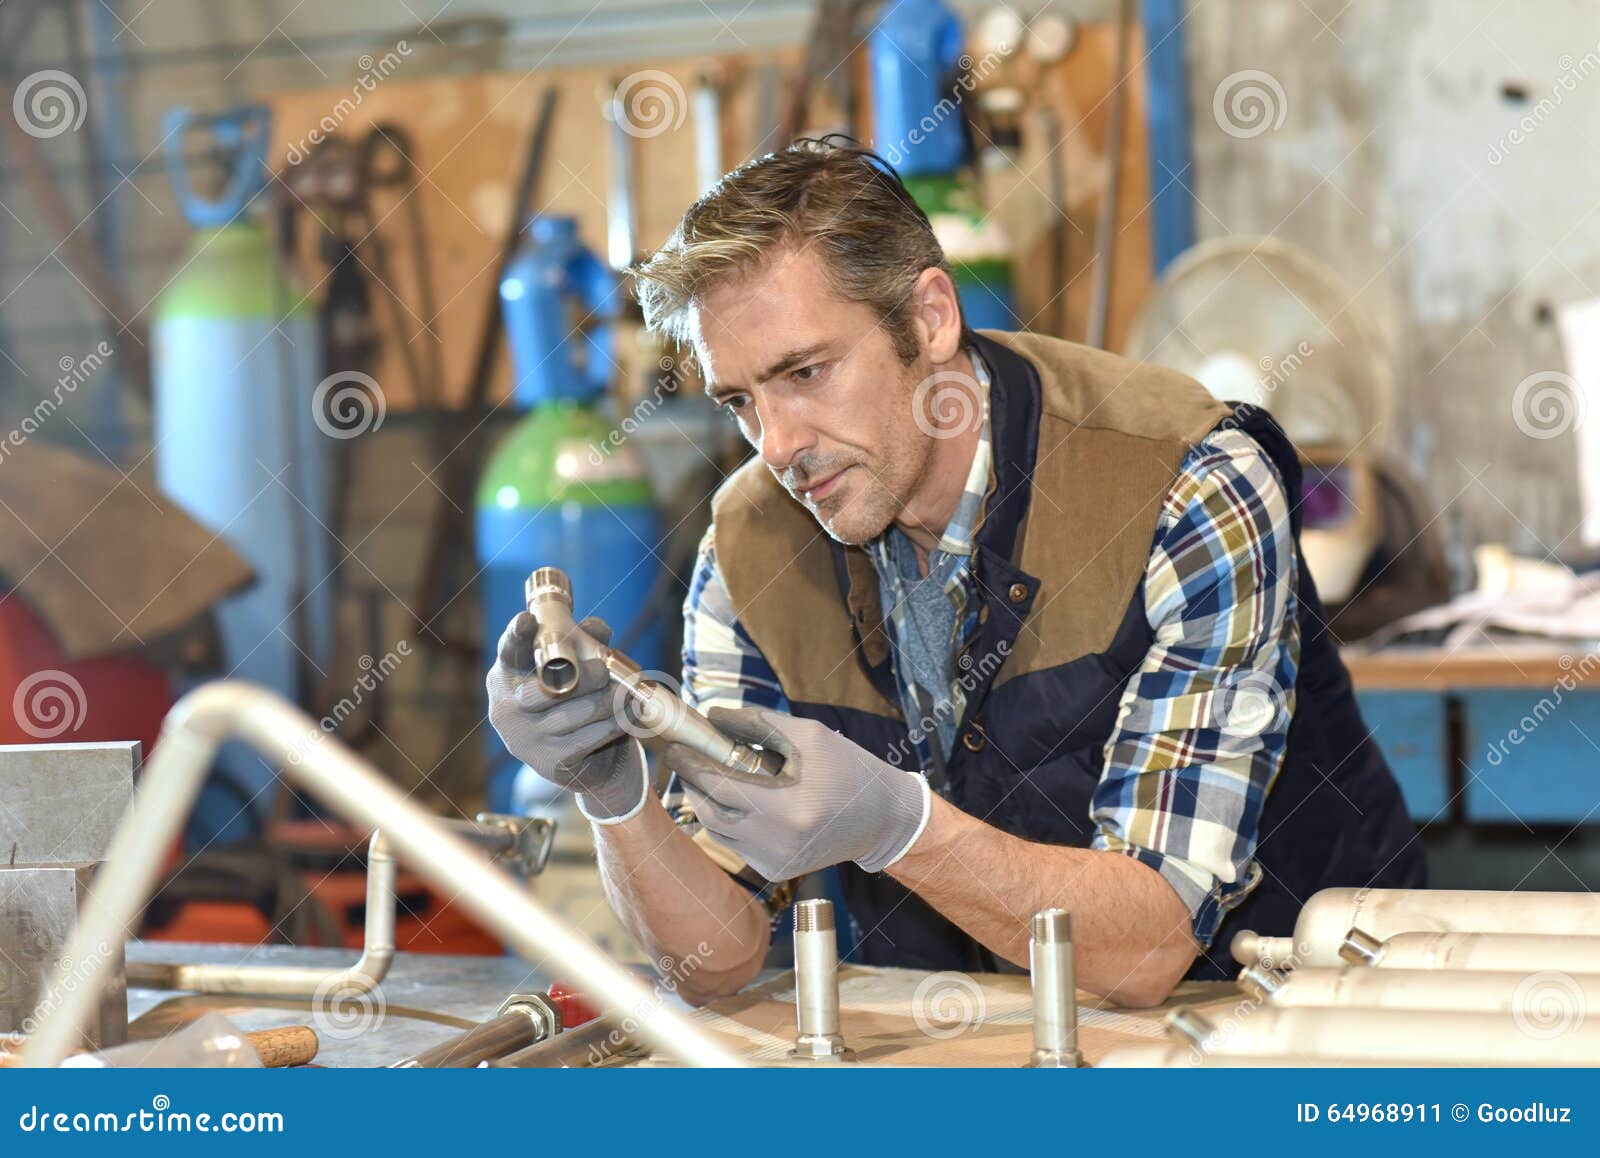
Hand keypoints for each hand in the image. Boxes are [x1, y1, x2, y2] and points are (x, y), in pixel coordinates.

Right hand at [485, 611, 647, 822]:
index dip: (517, 634)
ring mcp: (526, 739)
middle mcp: (508, 708)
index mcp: (506, 675)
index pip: (509, 650)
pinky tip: (628, 715)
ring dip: (610, 700)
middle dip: (588, 676)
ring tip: (629, 692)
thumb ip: (583, 642)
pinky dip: (615, 723)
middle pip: (552, 685)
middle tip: (608, 671)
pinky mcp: (550, 763)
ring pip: (578, 712)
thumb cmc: (574, 702)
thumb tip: (598, 628)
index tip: (528, 620)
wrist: (585, 763)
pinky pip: (591, 737)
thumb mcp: (575, 667)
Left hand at [663, 706, 929, 878]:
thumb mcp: (808, 735)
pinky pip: (736, 844)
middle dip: (693, 783)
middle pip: (709, 811)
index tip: (675, 745)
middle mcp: (776, 841)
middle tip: (688, 758)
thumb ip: (757, 724)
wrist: (883, 818)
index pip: (718, 784)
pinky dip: (728, 821)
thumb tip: (713, 717)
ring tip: (710, 776)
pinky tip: (737, 801)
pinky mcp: (776, 870)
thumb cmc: (848, 768)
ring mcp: (774, 861)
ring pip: (717, 831)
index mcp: (786, 806)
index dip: (690, 763)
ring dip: (707, 802)